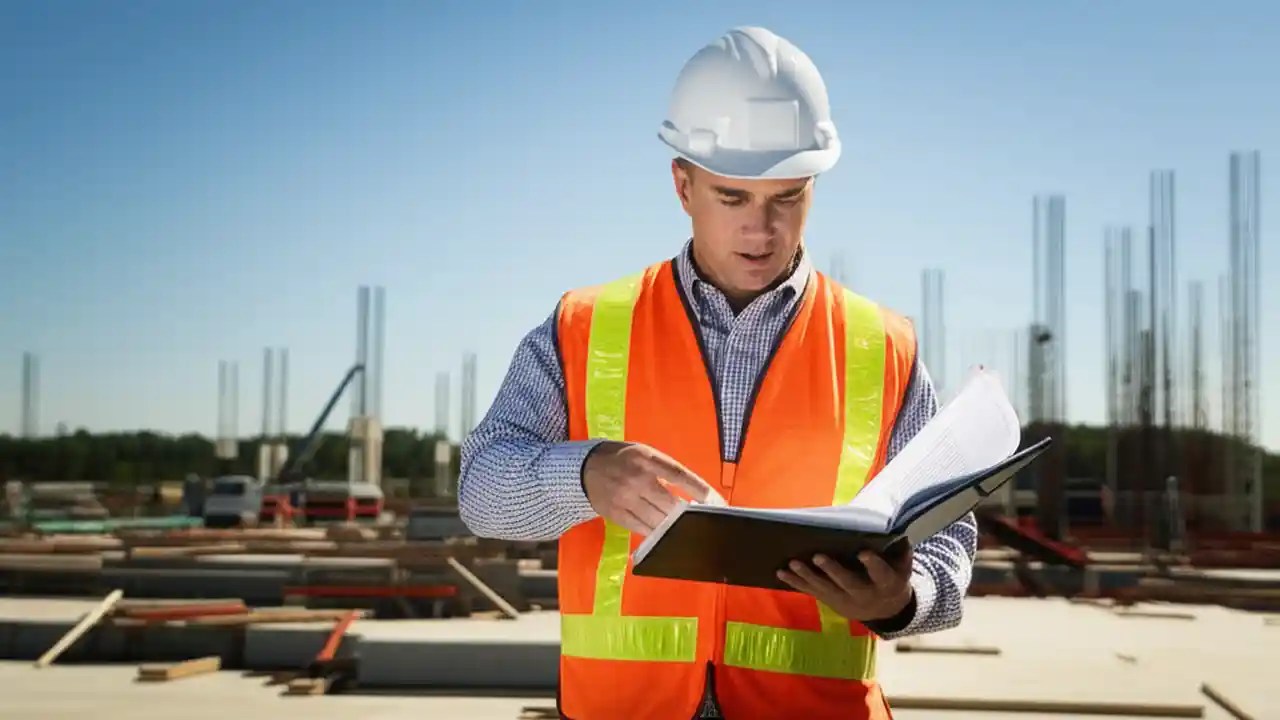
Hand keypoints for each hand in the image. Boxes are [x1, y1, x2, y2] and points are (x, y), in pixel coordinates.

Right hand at [582, 441, 717, 535]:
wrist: (585, 468)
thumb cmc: (623, 458)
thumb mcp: (645, 453)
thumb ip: (666, 470)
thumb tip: (695, 495)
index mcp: (646, 459)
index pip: (679, 475)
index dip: (700, 490)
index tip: (717, 502)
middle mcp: (636, 479)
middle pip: (671, 504)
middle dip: (690, 516)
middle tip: (705, 522)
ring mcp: (625, 499)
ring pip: (659, 521)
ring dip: (677, 528)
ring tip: (690, 531)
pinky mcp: (617, 515)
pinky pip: (643, 529)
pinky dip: (658, 534)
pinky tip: (669, 536)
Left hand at [776, 544, 913, 622]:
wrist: (886, 609)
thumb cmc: (892, 577)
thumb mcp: (902, 567)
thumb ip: (901, 552)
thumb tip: (899, 534)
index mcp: (886, 584)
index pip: (881, 574)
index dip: (873, 564)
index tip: (864, 552)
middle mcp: (864, 595)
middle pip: (848, 583)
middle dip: (833, 570)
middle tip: (818, 556)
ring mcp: (845, 601)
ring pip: (825, 589)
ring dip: (807, 576)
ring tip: (792, 562)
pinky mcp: (830, 601)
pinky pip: (812, 592)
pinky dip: (795, 583)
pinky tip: (780, 572)